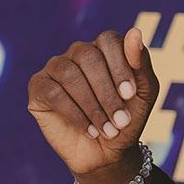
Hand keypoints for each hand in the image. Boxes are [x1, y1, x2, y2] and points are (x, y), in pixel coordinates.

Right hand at [26, 27, 161, 183]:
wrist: (108, 151)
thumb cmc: (128, 117)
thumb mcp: (144, 92)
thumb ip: (141, 61)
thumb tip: (135, 31)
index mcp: (104, 47)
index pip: (109, 40)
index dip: (120, 67)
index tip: (130, 95)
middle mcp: (78, 52)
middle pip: (88, 56)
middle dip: (107, 92)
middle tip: (120, 120)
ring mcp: (56, 67)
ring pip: (69, 75)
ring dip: (92, 106)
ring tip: (107, 129)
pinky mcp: (38, 87)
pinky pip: (53, 93)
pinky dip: (75, 114)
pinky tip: (89, 130)